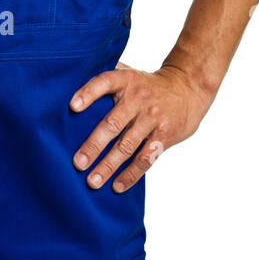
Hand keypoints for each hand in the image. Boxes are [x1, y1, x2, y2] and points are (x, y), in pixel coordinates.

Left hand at [69, 60, 213, 192]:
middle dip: (93, 145)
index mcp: (126, 80)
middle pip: (112, 124)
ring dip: (108, 165)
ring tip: (92, 182)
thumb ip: (106, 76)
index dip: (88, 93)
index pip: (104, 82)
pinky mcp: (165, 136)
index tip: (72, 106)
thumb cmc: (148, 84)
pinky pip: (146, 158)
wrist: (188, 87)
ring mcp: (152, 118)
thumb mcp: (130, 73)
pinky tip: (117, 186)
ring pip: (127, 146)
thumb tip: (70, 79)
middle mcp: (138, 99)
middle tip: (77, 164)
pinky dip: (131, 174)